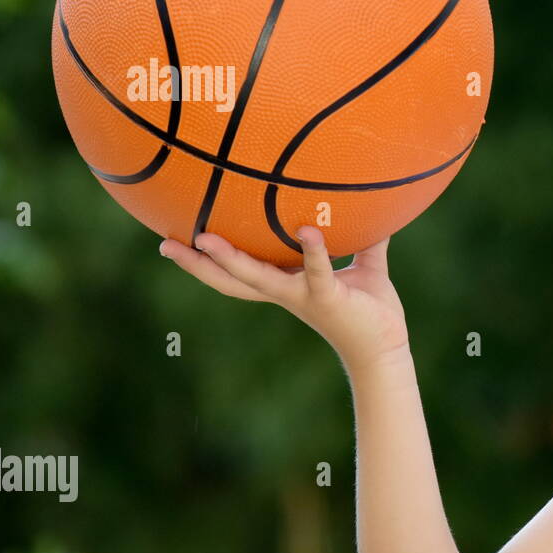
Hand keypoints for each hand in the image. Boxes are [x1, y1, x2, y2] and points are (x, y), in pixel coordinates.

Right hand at [158, 226, 409, 373]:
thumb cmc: (371, 308)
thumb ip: (363, 239)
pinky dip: (313, 251)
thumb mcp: (363, 267)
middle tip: (166, 243)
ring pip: (257, 279)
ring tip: (205, 238)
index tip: (178, 241)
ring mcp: (303, 296)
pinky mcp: (328, 298)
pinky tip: (307, 231)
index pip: (240, 272)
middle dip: (197, 263)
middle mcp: (286, 292)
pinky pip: (317, 271)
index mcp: (287, 285)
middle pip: (231, 279)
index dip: (208, 260)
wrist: (387, 347)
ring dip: (231, 260)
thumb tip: (373, 205)